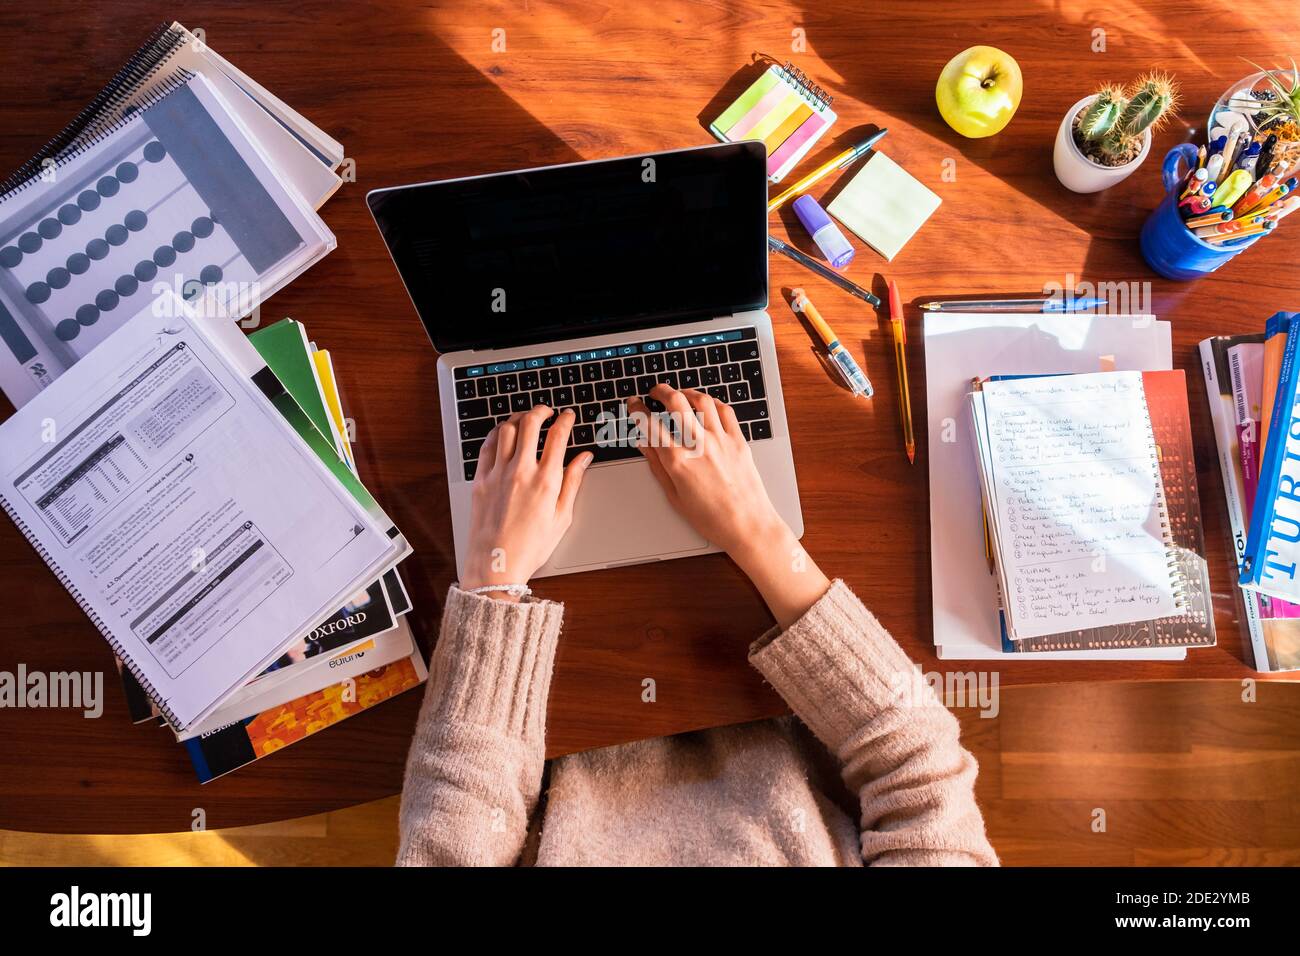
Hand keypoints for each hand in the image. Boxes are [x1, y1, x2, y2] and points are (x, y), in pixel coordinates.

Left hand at [460, 405, 592, 600]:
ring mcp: (497, 474)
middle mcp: (521, 472)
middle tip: (547, 411)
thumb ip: (573, 483)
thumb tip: (584, 459)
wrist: (496, 564)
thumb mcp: (562, 517)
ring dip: (518, 418)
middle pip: (530, 423)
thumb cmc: (530, 547)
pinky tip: (503, 434)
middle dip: (541, 410)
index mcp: (546, 481)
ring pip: (507, 429)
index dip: (565, 420)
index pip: (558, 436)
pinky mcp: (480, 480)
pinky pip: (487, 446)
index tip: (568, 415)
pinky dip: (497, 433)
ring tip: (525, 419)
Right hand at [628, 385, 829, 627]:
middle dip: (660, 391)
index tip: (634, 404)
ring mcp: (721, 441)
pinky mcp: (738, 441)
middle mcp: (699, 446)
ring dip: (686, 392)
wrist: (748, 525)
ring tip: (680, 395)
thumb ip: (658, 466)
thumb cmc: (712, 518)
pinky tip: (706, 406)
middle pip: (676, 402)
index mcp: (678, 462)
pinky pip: (725, 411)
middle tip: (654, 392)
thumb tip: (645, 445)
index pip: (650, 425)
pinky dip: (712, 403)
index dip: (637, 410)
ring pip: (701, 401)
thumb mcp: (675, 496)